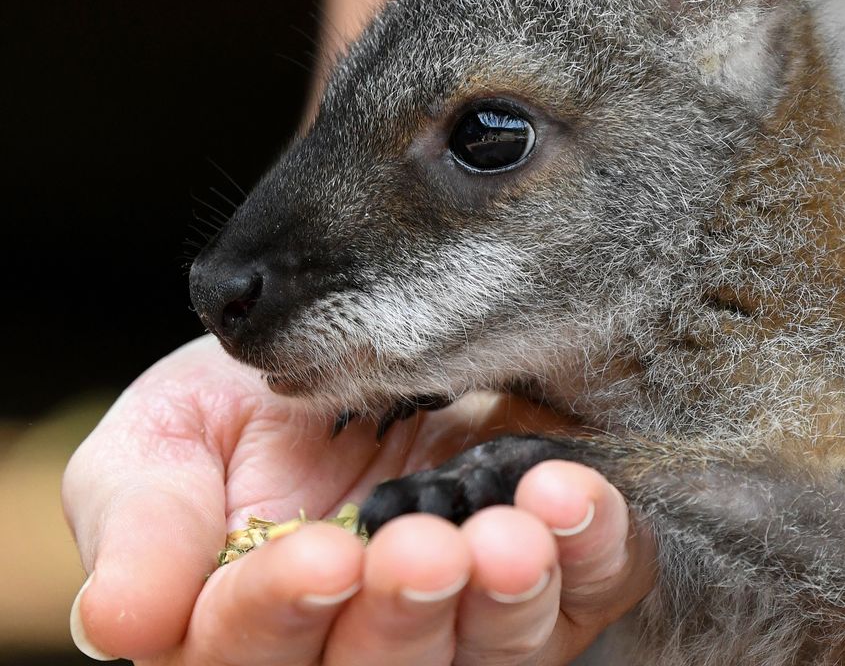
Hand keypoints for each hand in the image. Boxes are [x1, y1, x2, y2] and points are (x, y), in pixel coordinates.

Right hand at [62, 335, 652, 663]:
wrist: (360, 337)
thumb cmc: (244, 411)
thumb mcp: (166, 440)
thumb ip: (144, 523)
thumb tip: (118, 622)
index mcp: (251, 632)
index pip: (251, 653)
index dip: (279, 612)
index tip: (321, 555)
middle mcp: (367, 646)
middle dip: (407, 616)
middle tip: (427, 549)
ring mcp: (474, 620)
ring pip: (500, 653)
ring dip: (510, 598)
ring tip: (513, 534)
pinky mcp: (565, 576)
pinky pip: (600, 587)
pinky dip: (598, 549)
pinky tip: (576, 495)